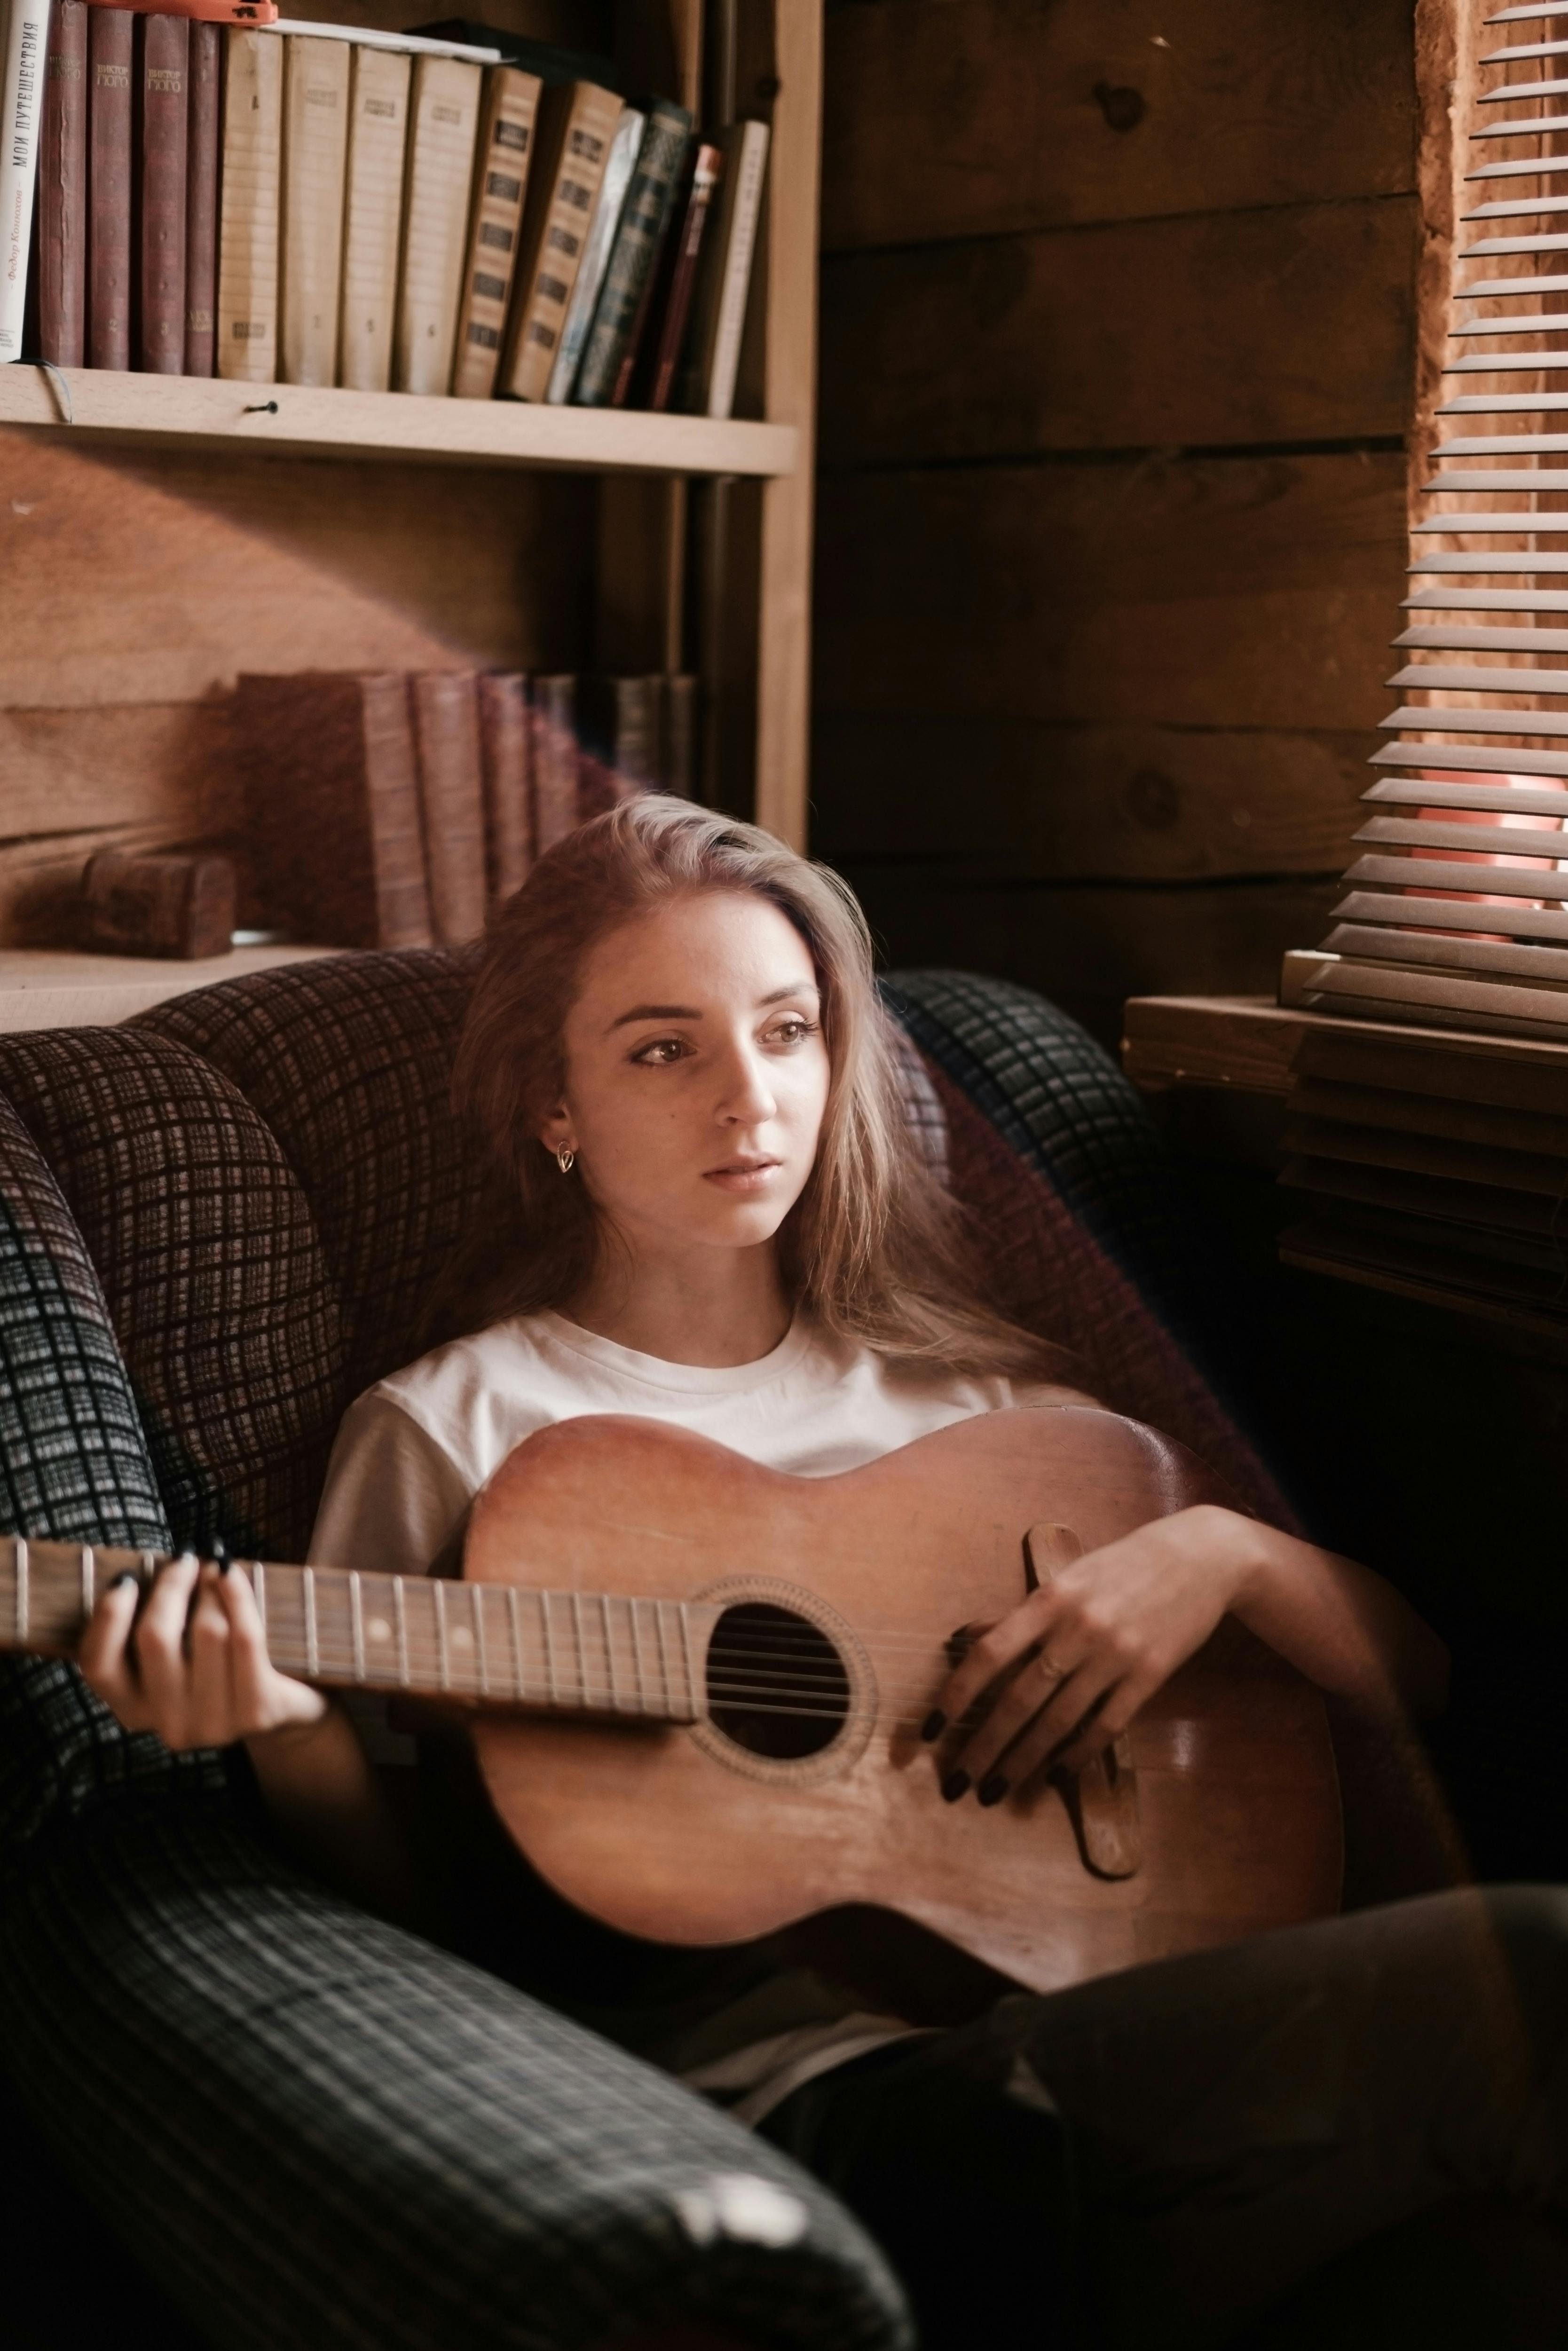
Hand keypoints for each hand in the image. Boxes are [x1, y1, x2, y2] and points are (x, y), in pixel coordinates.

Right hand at [78, 1552, 326, 1752]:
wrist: (292, 1704)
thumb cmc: (222, 1662)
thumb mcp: (178, 1648)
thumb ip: (154, 1619)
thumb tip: (147, 1567)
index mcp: (135, 1710)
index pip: (99, 1666)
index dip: (109, 1616)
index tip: (128, 1577)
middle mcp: (170, 1726)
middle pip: (155, 1638)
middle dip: (170, 1586)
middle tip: (185, 1559)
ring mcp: (215, 1724)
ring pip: (206, 1632)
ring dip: (211, 1588)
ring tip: (216, 1568)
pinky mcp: (258, 1711)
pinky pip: (245, 1637)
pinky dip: (238, 1595)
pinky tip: (233, 1574)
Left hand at [926, 1504, 1253, 1800]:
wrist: (1201, 1558)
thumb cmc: (1123, 1566)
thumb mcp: (1067, 1578)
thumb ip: (1019, 1614)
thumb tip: (965, 1638)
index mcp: (1050, 1599)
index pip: (989, 1654)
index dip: (956, 1694)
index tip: (933, 1730)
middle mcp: (1078, 1629)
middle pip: (1019, 1698)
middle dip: (984, 1747)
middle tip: (957, 1783)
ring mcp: (1116, 1655)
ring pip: (1059, 1720)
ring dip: (1023, 1761)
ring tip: (997, 1789)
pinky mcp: (1150, 1676)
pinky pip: (1107, 1726)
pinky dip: (1078, 1755)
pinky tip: (1056, 1776)